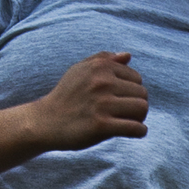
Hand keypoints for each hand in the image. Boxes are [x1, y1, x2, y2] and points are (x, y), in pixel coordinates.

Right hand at [30, 51, 149, 151]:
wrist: (45, 121)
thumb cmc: (66, 96)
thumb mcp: (79, 70)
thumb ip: (103, 60)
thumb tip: (127, 55)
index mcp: (100, 67)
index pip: (137, 78)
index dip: (132, 91)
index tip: (121, 101)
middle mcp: (102, 82)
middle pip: (142, 94)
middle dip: (137, 105)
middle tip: (125, 114)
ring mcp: (102, 104)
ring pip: (142, 109)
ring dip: (139, 118)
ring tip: (129, 122)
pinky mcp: (101, 125)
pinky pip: (135, 128)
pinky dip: (139, 131)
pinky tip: (134, 133)